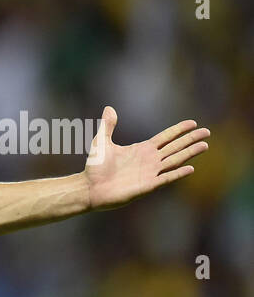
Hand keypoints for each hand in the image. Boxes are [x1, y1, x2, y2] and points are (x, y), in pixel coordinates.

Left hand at [83, 106, 208, 210]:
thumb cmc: (95, 167)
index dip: (178, 130)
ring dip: (189, 153)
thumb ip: (108, 126)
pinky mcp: (147, 186)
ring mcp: (150, 173)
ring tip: (204, 145)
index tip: (193, 123)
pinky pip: (166, 178)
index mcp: (142, 149)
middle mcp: (149, 160)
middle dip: (190, 139)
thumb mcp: (101, 142)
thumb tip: (109, 108)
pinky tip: (190, 168)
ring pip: (174, 161)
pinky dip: (177, 173)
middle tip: (207, 132)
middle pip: (175, 147)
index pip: (165, 137)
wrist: (89, 188)